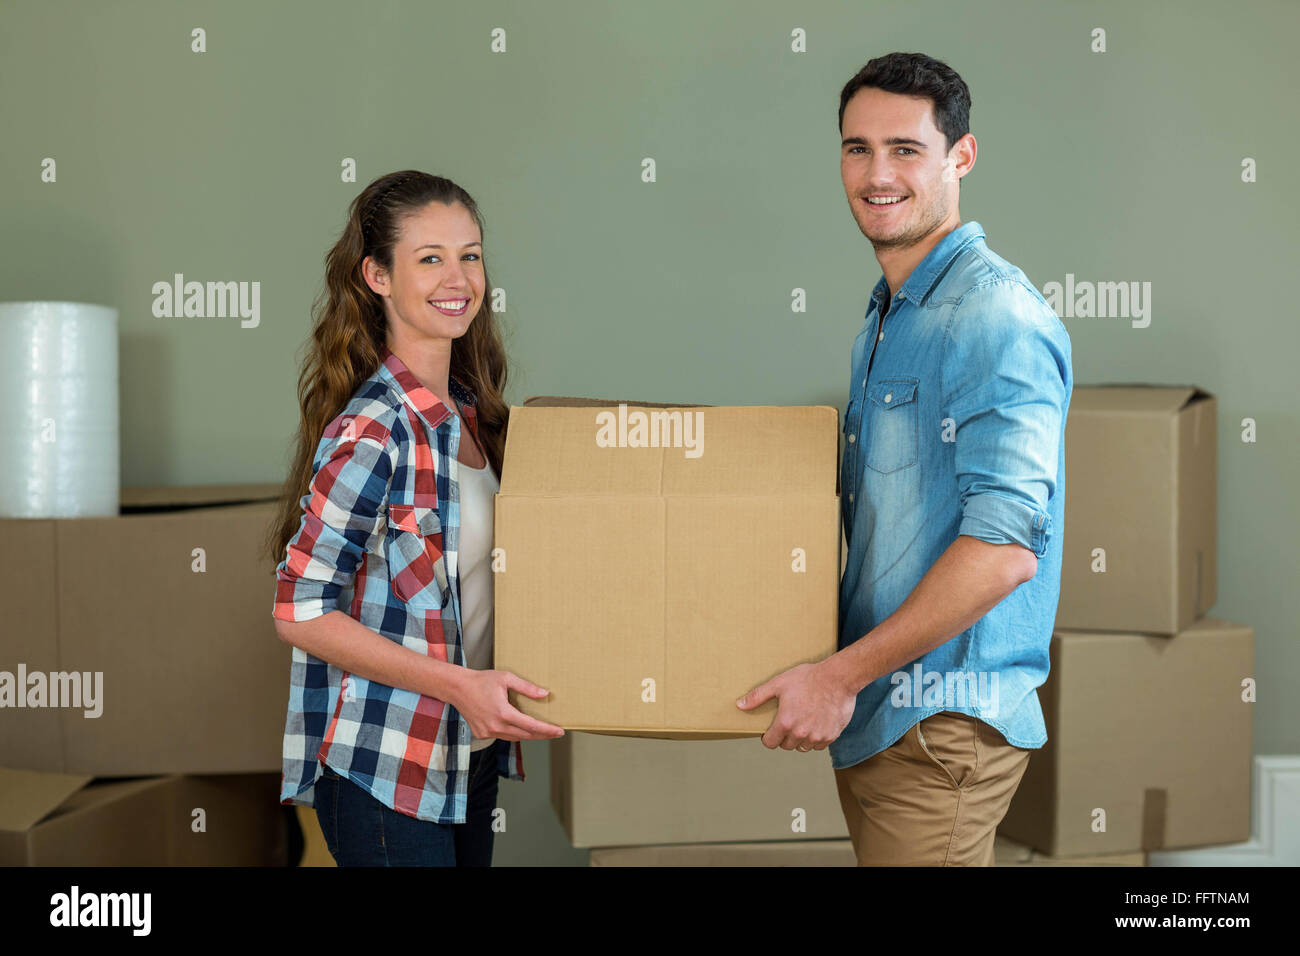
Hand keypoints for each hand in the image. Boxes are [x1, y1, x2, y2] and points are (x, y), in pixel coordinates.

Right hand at [450, 669, 565, 741]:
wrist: (457, 688)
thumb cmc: (481, 680)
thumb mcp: (506, 678)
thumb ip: (527, 688)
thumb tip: (545, 694)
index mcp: (503, 713)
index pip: (531, 726)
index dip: (547, 730)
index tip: (560, 731)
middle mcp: (496, 726)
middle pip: (525, 735)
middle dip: (542, 735)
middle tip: (555, 732)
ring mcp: (488, 732)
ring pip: (514, 738)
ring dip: (528, 735)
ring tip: (541, 731)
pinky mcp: (482, 734)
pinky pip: (502, 736)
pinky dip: (513, 733)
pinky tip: (519, 727)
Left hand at [735, 659, 855, 751]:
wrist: (837, 678)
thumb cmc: (807, 678)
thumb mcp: (779, 683)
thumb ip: (758, 696)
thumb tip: (739, 705)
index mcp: (785, 723)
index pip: (770, 743)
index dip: (768, 737)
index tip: (771, 731)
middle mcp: (801, 734)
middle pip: (787, 746)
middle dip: (784, 737)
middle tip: (788, 722)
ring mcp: (817, 736)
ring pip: (803, 747)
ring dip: (800, 739)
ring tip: (802, 723)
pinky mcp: (831, 736)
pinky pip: (819, 745)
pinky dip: (816, 738)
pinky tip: (816, 723)